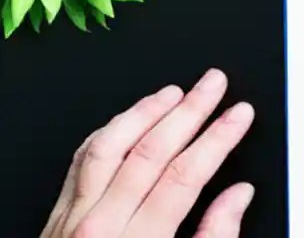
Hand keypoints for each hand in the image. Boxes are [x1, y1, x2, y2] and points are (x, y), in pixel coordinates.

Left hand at [40, 69, 255, 237]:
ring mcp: (74, 217)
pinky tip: (128, 118)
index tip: (240, 114)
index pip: (185, 174)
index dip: (218, 138)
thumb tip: (237, 197)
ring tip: (175, 90)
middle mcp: (101, 225)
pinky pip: (82, 160)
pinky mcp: (58, 215)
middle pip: (150, 151)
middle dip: (190, 110)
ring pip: (109, 146)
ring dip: (145, 112)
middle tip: (214, 84)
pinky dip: (108, 131)